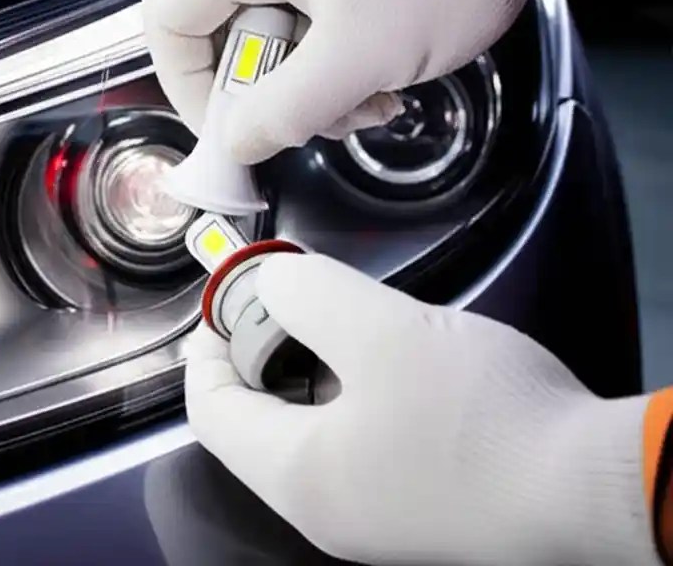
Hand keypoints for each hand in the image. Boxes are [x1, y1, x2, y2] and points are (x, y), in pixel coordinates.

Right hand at [142, 0, 654, 163]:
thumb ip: (286, 111)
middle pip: (221, 42)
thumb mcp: (359, 56)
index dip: (187, 86)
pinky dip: (336, 77)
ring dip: (309, 95)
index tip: (229, 130)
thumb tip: (236, 145)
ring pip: (270, 51)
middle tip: (310, 120)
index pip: (168, 21)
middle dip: (265, 97)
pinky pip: (307, 42)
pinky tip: (381, 84)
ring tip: (365, 100)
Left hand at [184, 254, 659, 564]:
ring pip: (308, 435)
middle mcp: (321, 512)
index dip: (208, 345)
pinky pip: (355, 450)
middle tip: (290, 300)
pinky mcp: (416, 513)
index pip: (209, 410)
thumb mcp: (380, 330)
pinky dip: (352, 400)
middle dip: (261, 353)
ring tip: (343, 321)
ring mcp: (370, 520)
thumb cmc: (483, 419)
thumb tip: (268, 284)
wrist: (596, 491)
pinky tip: (390, 365)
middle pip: (255, 424)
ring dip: (310, 372)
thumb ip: (306, 296)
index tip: (230, 297)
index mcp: (294, 476)